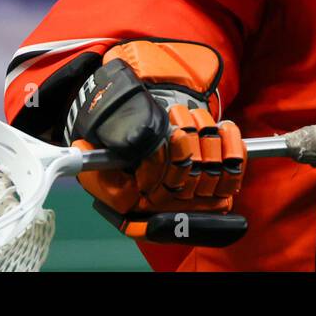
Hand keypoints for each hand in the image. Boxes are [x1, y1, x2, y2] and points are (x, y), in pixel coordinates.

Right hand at [67, 51, 246, 245]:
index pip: (161, 179)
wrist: (147, 160)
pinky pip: (235, 167)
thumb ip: (93, 163)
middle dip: (187, 134)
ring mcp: (199, 196)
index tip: (169, 130)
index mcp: (145, 202)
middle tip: (177, 113)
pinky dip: (233, 144)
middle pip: (190, 170)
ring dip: (205, 131)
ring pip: (212, 164)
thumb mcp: (102, 170)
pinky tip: (225, 127)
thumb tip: (79, 149)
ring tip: (191, 115)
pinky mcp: (223, 186)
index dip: (167, 153)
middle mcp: (173, 202)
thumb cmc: (125, 167)